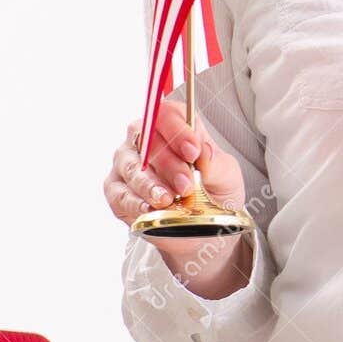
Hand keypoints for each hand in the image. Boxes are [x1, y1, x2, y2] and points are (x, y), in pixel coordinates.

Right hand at [102, 98, 244, 231]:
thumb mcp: (226, 177)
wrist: (205, 226)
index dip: (177, 130)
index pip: (166, 114)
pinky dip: (135, 202)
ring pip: (131, 167)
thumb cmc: (214, 192)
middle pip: (147, 140)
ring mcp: (127, 164)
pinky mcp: (116, 191)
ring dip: (151, 185)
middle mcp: (144, 141)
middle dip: (168, 164)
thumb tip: (203, 151)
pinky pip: (120, 193)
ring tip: (168, 199)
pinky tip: (150, 208)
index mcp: (174, 127)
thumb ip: (216, 164)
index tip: (193, 151)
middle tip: (185, 184)